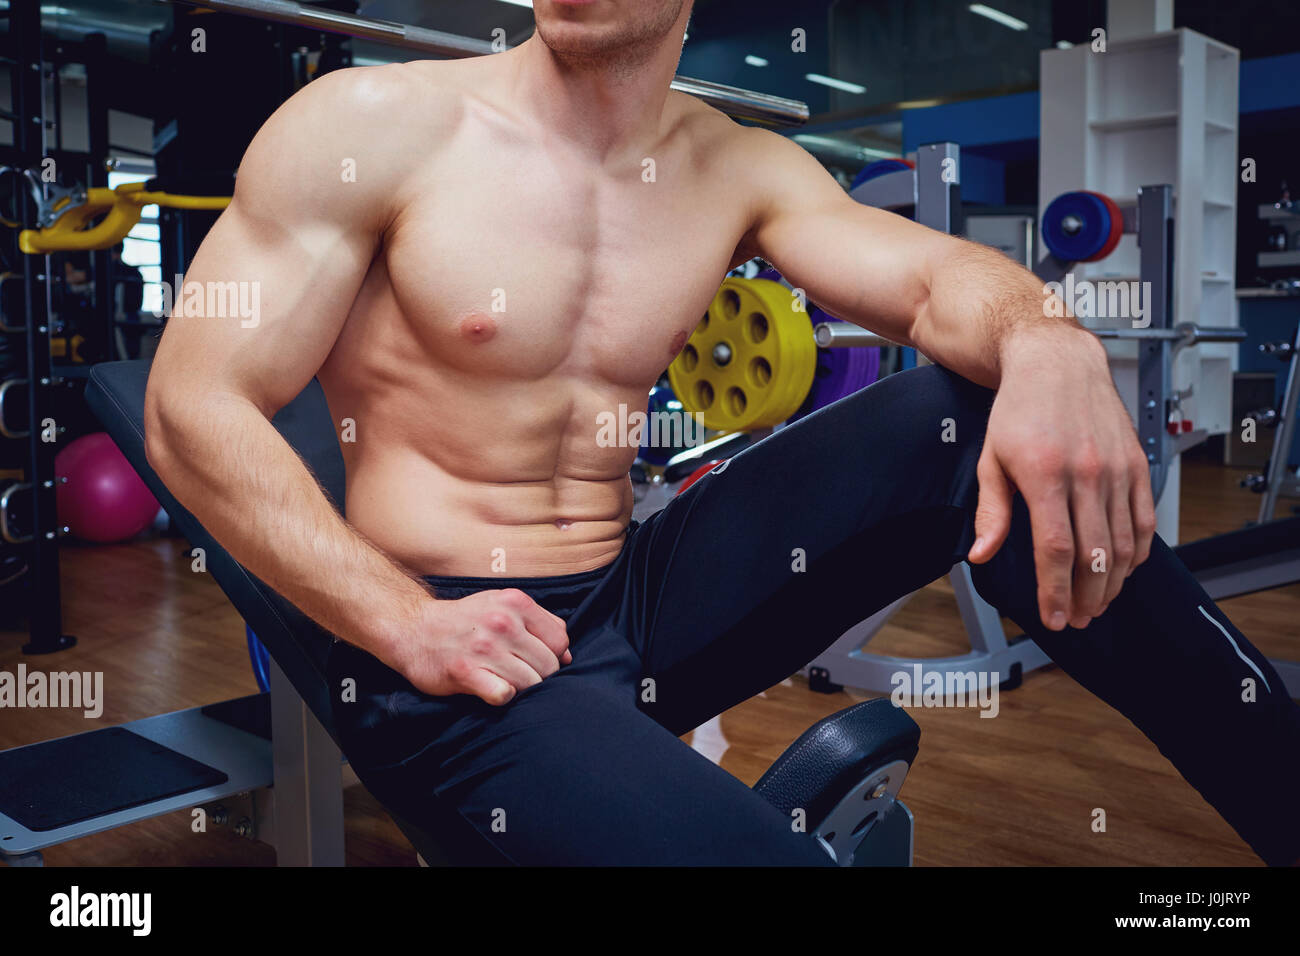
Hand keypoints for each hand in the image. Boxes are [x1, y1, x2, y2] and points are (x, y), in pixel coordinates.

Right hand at [395, 588, 571, 704]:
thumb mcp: (502, 605)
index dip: (554, 655)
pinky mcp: (464, 672)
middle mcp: (502, 622)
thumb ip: (539, 624)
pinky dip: (503, 697)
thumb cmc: (465, 621)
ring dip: (522, 689)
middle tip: (521, 676)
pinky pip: (503, 695)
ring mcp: (483, 647)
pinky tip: (493, 689)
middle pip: (548, 665)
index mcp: (515, 603)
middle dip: (540, 676)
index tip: (537, 659)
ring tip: (506, 682)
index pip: (560, 640)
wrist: (414, 628)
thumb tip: (569, 655)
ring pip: (530, 682)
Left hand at [966, 327, 1156, 630]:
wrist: (1057, 362)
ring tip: (1098, 603)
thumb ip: (991, 512)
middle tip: (1078, 619)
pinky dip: (1138, 552)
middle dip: (1087, 597)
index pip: (1056, 550)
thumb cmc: (1019, 409)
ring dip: (1113, 582)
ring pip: (1124, 544)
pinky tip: (1124, 570)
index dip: (1056, 591)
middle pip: (1095, 555)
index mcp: (1045, 474)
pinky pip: (1144, 520)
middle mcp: (1087, 473)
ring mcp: (1117, 469)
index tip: (1054, 617)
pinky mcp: (1137, 464)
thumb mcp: (991, 459)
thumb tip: (982, 554)